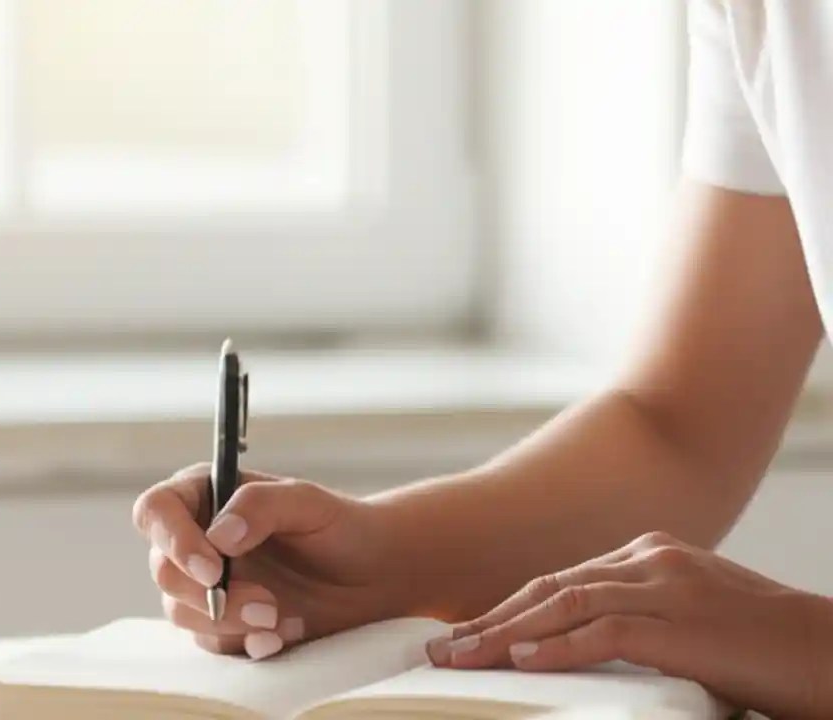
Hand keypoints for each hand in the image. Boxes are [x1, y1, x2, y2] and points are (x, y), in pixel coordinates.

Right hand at [133, 463, 390, 659]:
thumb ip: (260, 505)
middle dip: (210, 595)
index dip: (172, 540)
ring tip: (279, 618)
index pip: (156, 510)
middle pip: (163, 569)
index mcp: (206, 494)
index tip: (212, 569)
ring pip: (181, 611)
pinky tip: (280, 635)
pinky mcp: (223, 622)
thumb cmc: (341, 527)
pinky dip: (243, 643)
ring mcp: (208, 584)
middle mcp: (198, 538)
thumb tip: (218, 534)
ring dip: (228, 621)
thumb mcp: (308, 502)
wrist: (376, 575)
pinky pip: (211, 642)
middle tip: (265, 603)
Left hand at [425, 531, 832, 718]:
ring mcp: (664, 584)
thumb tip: (572, 644)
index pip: (559, 581)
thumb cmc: (761, 646)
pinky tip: (523, 660)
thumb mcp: (687, 619)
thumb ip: (635, 620)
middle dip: (490, 620)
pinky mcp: (680, 620)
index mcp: (646, 554)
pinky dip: (558, 646)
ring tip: (461, 657)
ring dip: (506, 634)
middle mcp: (648, 558)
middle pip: (549, 588)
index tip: (466, 634)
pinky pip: (604, 631)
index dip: (507, 609)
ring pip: (563, 604)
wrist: (830, 651)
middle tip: (442, 647)